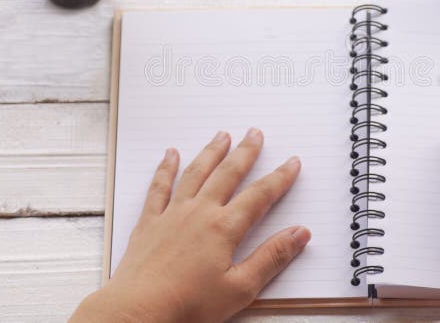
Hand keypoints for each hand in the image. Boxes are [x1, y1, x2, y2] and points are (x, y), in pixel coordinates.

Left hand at [71, 128, 309, 322]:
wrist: (139, 309)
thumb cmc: (188, 305)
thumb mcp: (240, 288)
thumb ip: (272, 258)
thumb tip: (299, 234)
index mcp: (224, 228)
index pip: (260, 196)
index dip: (279, 178)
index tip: (292, 162)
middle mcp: (199, 212)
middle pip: (228, 174)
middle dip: (245, 152)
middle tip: (255, 133)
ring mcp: (172, 213)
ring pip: (196, 173)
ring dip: (211, 152)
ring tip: (222, 135)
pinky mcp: (149, 221)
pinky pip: (159, 187)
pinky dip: (166, 168)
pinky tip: (170, 154)